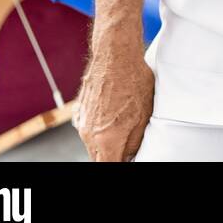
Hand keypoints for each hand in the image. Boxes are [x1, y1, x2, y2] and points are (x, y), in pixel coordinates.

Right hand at [74, 40, 154, 161]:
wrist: (115, 55)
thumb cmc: (133, 82)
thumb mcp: (143, 116)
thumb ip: (134, 142)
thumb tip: (130, 155)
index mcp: (106, 140)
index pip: (109, 166)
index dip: (120, 164)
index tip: (127, 160)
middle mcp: (89, 134)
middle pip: (98, 158)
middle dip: (112, 156)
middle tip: (126, 147)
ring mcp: (81, 122)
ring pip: (92, 143)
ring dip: (104, 142)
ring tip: (121, 126)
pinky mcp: (79, 110)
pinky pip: (87, 128)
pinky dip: (97, 128)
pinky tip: (111, 115)